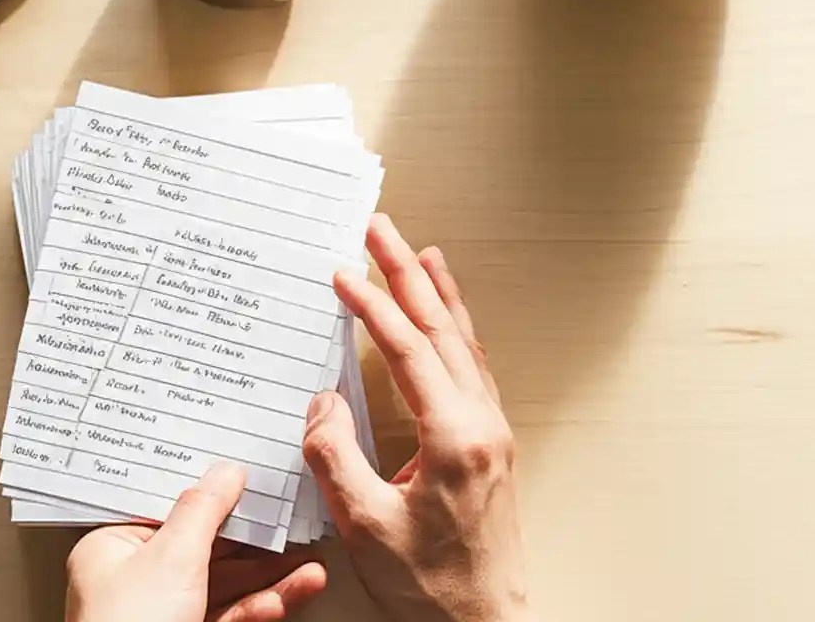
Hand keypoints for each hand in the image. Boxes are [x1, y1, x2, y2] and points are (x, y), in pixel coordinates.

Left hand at [65, 462, 327, 621]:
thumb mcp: (172, 557)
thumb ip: (203, 510)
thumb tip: (225, 474)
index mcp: (111, 550)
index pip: (169, 508)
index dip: (211, 493)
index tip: (250, 483)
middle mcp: (133, 582)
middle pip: (205, 548)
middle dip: (254, 541)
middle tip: (291, 525)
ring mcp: (163, 616)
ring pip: (224, 586)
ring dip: (270, 578)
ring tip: (310, 567)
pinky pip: (229, 616)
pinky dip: (260, 607)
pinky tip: (289, 596)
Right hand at [304, 214, 532, 621]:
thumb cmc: (430, 585)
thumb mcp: (366, 525)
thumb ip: (336, 456)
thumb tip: (321, 403)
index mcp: (455, 439)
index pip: (409, 353)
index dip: (373, 308)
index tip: (344, 274)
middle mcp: (482, 425)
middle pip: (442, 331)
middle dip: (408, 274)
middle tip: (383, 229)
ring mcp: (492, 431)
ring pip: (465, 343)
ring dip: (438, 294)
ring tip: (420, 252)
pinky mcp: (490, 443)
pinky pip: (473, 366)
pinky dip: (456, 330)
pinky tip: (446, 318)